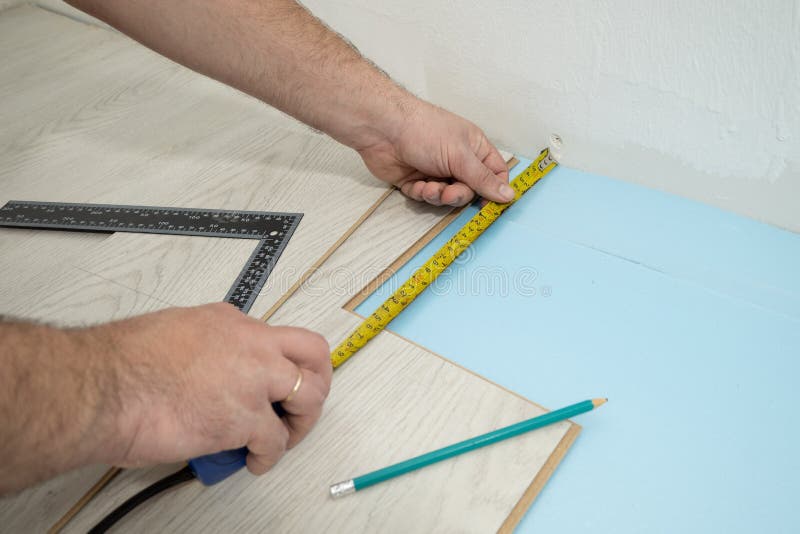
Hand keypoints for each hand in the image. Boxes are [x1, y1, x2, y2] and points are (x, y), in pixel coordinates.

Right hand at [87, 303, 331, 474]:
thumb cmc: (121, 364)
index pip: (279, 337)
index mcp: (230, 321)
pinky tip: (255, 460)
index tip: (278, 381)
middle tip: (300, 406)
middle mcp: (251, 344)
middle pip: (313, 354)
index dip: (284, 362)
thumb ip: (204, 346)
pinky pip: (277, 440)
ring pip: (309, 395)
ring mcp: (253, 379)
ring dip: (300, 421)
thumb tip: (209, 370)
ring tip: (282, 436)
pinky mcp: (245, 418)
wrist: (102, 387)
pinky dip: (269, 456)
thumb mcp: (173, 334)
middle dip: (316, 381)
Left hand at [357, 100, 511, 206]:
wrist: (384, 130)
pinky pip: (425, 197)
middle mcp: (456, 160)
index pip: (494, 173)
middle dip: (458, 195)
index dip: (494, 189)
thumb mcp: (460, 156)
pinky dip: (421, 194)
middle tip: (448, 193)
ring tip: (428, 187)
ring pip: (446, 197)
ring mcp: (435, 170)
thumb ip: (484, 179)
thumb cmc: (424, 131)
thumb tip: (509, 194)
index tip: (488, 203)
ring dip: (438, 196)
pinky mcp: (415, 180)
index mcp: (473, 148)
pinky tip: (416, 184)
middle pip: (469, 190)